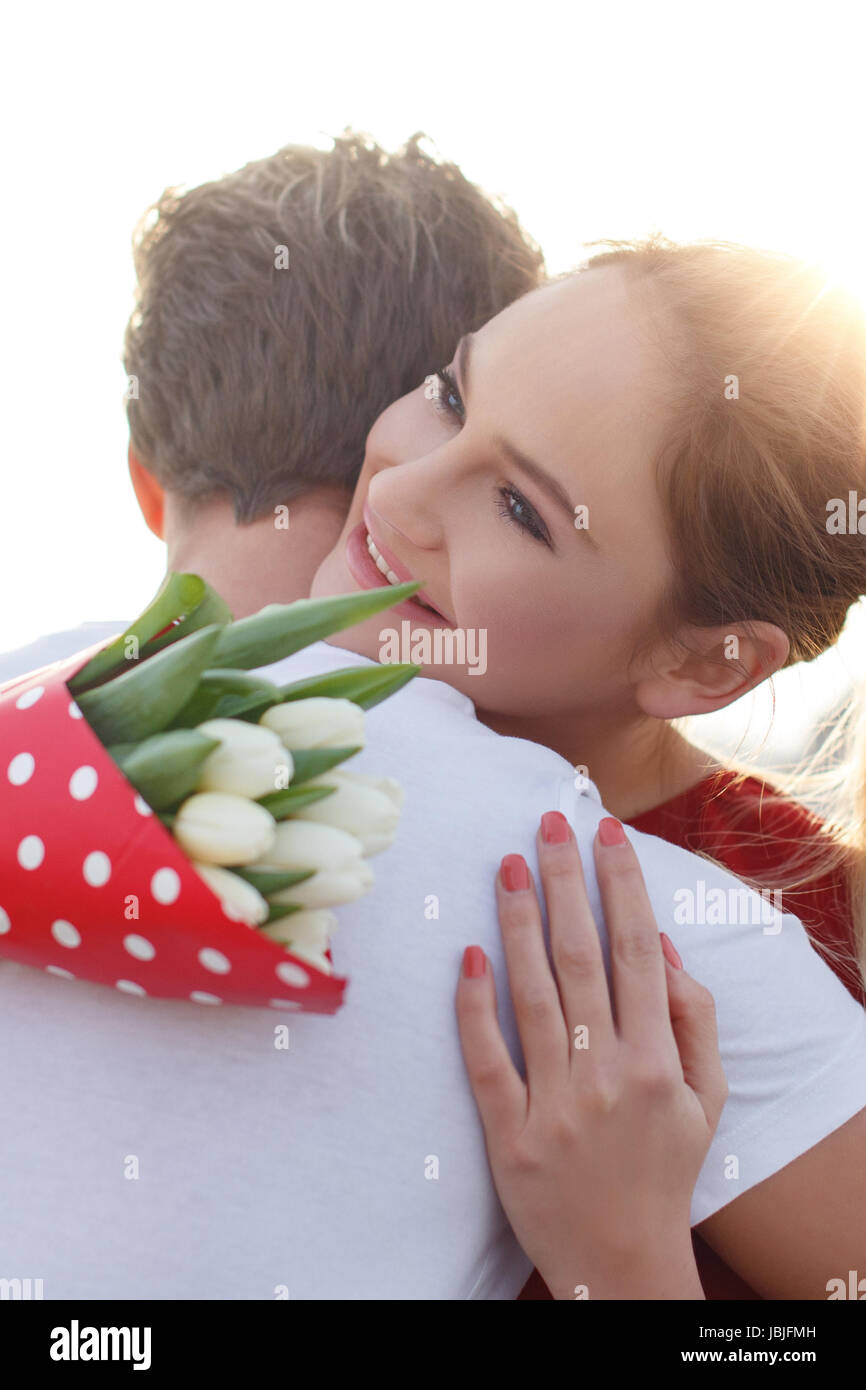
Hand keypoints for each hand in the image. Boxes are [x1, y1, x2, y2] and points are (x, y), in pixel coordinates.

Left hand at [456, 812, 727, 1299]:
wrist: (623, 1264)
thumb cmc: (664, 1170)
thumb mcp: (708, 1100)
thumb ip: (696, 1023)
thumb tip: (667, 947)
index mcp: (657, 1060)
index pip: (638, 952)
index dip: (622, 887)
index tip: (607, 833)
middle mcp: (607, 1074)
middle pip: (582, 958)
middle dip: (566, 882)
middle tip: (547, 823)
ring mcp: (554, 1104)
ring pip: (532, 996)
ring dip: (518, 924)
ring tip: (507, 866)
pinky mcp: (508, 1136)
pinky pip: (486, 1060)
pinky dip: (475, 1008)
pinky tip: (468, 956)